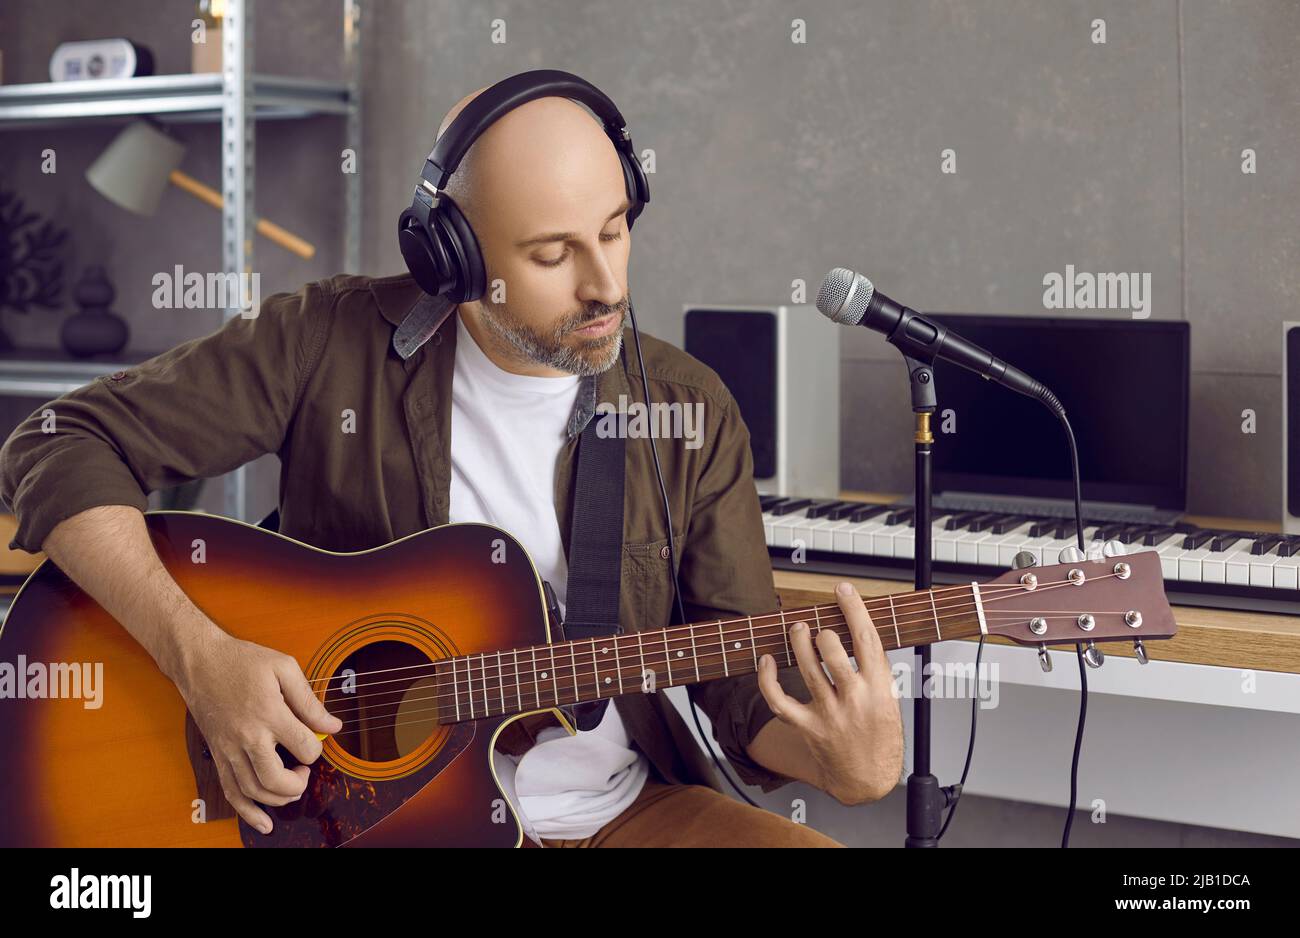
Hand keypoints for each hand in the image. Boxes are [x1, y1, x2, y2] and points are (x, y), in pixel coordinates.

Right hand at [172, 628, 342, 833]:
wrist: (200, 662)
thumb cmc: (243, 661)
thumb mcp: (283, 668)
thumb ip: (309, 700)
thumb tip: (333, 726)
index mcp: (268, 713)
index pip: (304, 746)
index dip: (317, 747)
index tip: (316, 737)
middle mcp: (247, 737)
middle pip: (276, 779)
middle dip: (299, 782)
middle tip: (306, 769)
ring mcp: (229, 750)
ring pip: (255, 792)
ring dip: (279, 798)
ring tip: (292, 784)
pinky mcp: (218, 756)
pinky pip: (231, 793)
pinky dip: (248, 813)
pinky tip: (264, 823)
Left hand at [756, 581, 902, 803]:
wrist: (868, 779)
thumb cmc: (879, 735)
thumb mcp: (889, 699)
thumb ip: (873, 668)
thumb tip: (853, 628)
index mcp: (879, 688)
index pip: (867, 640)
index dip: (854, 610)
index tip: (842, 589)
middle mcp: (855, 700)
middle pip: (833, 652)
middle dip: (821, 630)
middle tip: (817, 626)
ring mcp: (830, 714)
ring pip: (807, 669)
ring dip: (798, 642)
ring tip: (796, 629)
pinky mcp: (808, 727)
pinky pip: (780, 701)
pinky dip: (767, 679)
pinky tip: (766, 661)